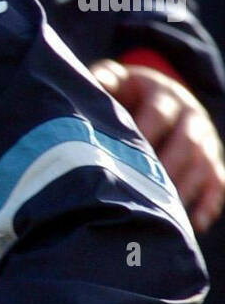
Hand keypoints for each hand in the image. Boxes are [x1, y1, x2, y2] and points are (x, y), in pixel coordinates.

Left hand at [92, 60, 224, 232]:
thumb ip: (104, 80)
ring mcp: (205, 139)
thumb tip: (91, 85)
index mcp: (165, 95)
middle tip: (143, 190)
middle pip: (186, 142)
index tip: (122, 154)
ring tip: (163, 211)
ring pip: (203, 165)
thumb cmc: (127, 93)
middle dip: (167, 166)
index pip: (158, 114)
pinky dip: (209, 202)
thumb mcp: (118, 81)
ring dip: (186, 188)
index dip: (143, 133)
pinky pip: (218, 182)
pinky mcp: (213, 160)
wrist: (157, 94)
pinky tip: (195, 223)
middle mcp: (191, 116)